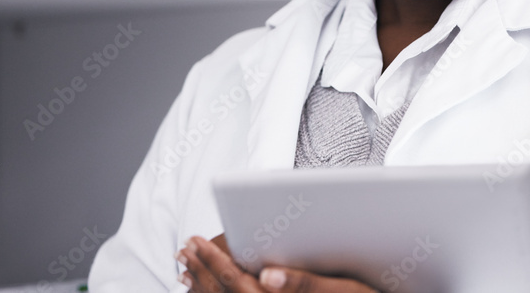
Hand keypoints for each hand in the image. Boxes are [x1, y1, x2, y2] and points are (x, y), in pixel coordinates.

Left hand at [176, 234, 378, 292]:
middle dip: (202, 272)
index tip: (196, 242)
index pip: (238, 286)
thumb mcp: (344, 290)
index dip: (213, 263)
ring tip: (188, 266)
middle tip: (185, 247)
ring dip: (204, 287)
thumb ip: (306, 284)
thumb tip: (268, 274)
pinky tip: (209, 289)